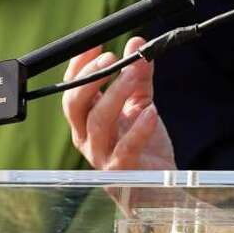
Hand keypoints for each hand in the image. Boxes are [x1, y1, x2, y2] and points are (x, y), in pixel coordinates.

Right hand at [63, 37, 175, 170]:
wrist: (161, 188)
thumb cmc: (146, 149)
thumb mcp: (142, 106)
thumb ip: (139, 78)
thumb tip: (137, 44)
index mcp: (86, 121)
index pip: (71, 89)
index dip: (79, 66)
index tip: (96, 45)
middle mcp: (86, 138)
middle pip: (75, 104)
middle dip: (90, 77)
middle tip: (112, 57)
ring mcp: (101, 156)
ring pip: (98, 121)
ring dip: (116, 93)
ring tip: (135, 73)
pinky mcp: (121, 172)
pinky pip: (125, 149)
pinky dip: (139, 129)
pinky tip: (151, 112)